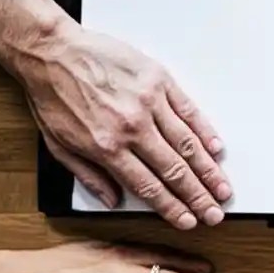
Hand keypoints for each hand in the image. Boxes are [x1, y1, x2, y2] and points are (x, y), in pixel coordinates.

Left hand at [15, 20, 231, 229]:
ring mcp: (149, 103)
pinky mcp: (158, 80)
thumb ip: (87, 176)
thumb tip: (112, 200)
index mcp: (106, 147)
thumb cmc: (51, 95)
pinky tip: (215, 148)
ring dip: (208, 170)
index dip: (172, 208)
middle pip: (175, 170)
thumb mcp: (58, 144)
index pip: (149, 187)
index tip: (188, 221)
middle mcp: (132, 128)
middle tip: (215, 212)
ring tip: (223, 187)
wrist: (50, 51)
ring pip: (187, 144)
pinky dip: (205, 131)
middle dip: (198, 196)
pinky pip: (188, 110)